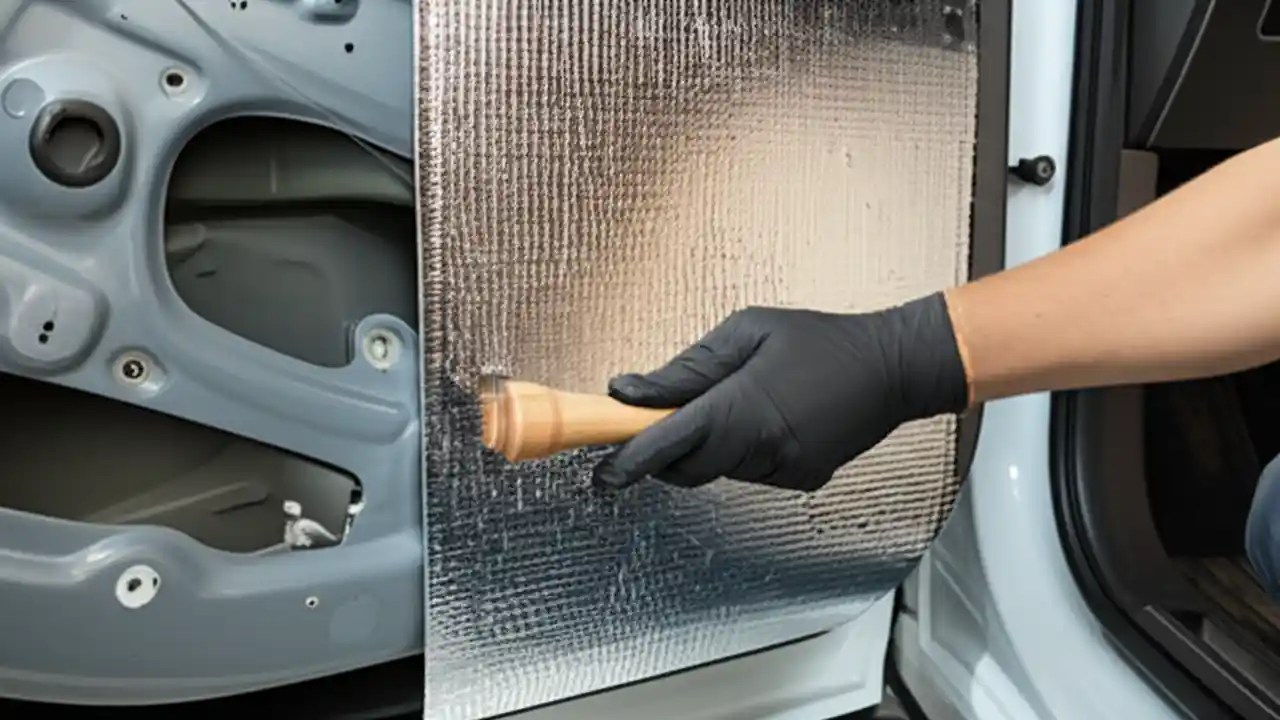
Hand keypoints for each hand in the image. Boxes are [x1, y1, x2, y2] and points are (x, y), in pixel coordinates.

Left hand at [590, 292, 968, 491]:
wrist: (891, 368)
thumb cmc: (820, 340)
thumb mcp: (745, 332)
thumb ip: (685, 367)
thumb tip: (631, 390)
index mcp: (742, 407)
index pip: (667, 445)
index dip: (629, 462)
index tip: (602, 472)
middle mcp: (761, 448)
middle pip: (687, 469)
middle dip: (667, 452)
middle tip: (662, 420)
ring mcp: (783, 470)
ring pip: (719, 471)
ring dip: (709, 446)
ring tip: (740, 400)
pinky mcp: (801, 480)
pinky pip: (751, 473)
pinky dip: (742, 452)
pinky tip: (771, 417)